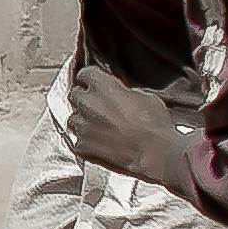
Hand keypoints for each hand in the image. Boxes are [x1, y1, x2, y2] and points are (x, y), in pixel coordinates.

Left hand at [56, 66, 182, 182]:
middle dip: (85, 99)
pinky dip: (86, 142)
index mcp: (103, 86)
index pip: (86, 73)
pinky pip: (77, 141)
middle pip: (75, 94)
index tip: (96, 83)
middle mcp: (87, 103)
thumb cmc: (154, 125)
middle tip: (99, 106)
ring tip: (98, 127)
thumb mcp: (146, 97)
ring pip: (73, 119)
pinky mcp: (82, 146)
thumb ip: (126, 92)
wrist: (154, 154)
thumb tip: (122, 95)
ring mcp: (82, 126)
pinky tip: (99, 144)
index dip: (92, 79)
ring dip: (83, 121)